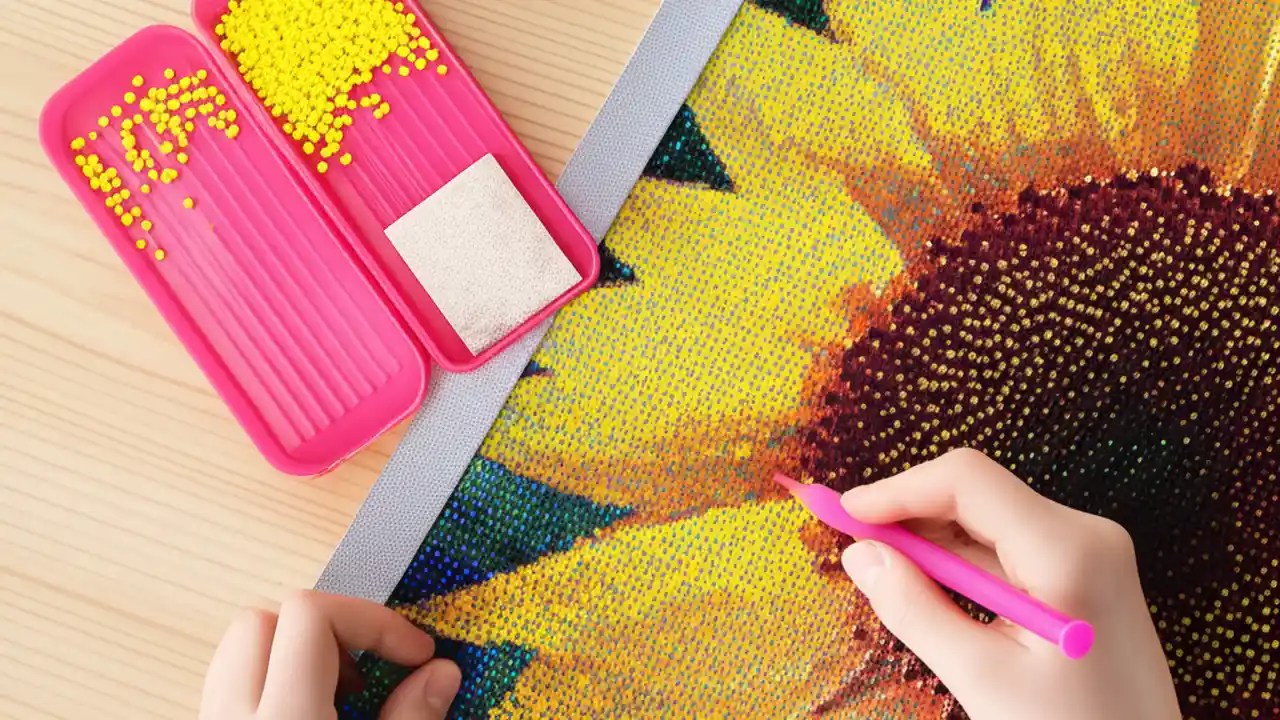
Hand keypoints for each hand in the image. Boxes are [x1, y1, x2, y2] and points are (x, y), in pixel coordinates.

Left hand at [200, 590, 459, 719]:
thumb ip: (411, 718)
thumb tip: (440, 673)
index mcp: (284, 718)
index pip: (310, 613)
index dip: (372, 620)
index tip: (415, 652)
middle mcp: (235, 718)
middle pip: (261, 618)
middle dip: (324, 626)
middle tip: (369, 666)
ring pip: (235, 651)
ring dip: (292, 652)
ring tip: (341, 693)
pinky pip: (229, 690)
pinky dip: (269, 684)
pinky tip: (309, 715)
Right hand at [840, 449, 1179, 719]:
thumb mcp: (982, 677)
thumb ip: (914, 609)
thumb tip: (860, 555)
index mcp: (1068, 551)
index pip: (967, 481)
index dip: (898, 489)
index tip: (844, 513)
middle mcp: (1085, 534)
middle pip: (976, 492)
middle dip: (911, 513)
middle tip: (856, 547)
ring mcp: (1089, 550)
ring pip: (986, 516)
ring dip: (932, 538)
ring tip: (888, 573)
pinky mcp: (1083, 570)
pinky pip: (1006, 544)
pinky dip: (961, 558)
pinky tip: (931, 588)